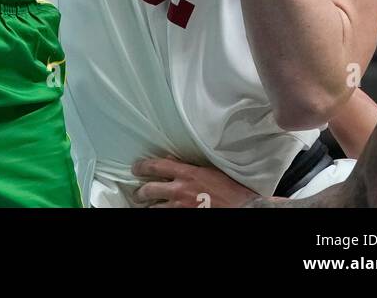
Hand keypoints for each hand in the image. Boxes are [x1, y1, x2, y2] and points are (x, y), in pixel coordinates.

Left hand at [133, 156, 258, 207]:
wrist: (240, 204)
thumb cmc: (226, 185)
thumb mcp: (206, 169)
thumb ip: (186, 165)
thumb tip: (169, 160)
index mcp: (185, 173)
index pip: (156, 166)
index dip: (142, 167)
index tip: (135, 168)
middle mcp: (179, 190)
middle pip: (149, 190)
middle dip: (140, 192)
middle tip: (137, 193)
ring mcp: (181, 207)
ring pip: (154, 208)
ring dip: (148, 206)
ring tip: (145, 206)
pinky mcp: (185, 217)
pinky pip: (166, 216)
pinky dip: (161, 213)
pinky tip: (159, 211)